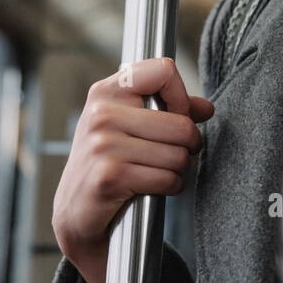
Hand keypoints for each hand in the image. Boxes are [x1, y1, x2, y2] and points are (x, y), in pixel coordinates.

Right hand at [52, 58, 213, 282]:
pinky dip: (171, 187)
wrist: (76, 212)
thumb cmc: (107, 163)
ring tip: (159, 171)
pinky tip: (153, 188)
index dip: (180, 96)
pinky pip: (168, 178)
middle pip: (182, 124)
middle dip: (189, 145)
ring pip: (178, 154)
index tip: (176, 115)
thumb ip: (169, 110)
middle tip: (173, 154)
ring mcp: (104, 145)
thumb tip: (206, 108)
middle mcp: (102, 114)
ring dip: (179, 169)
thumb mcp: (129, 126)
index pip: (162, 71)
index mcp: (107, 92)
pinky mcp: (111, 177)